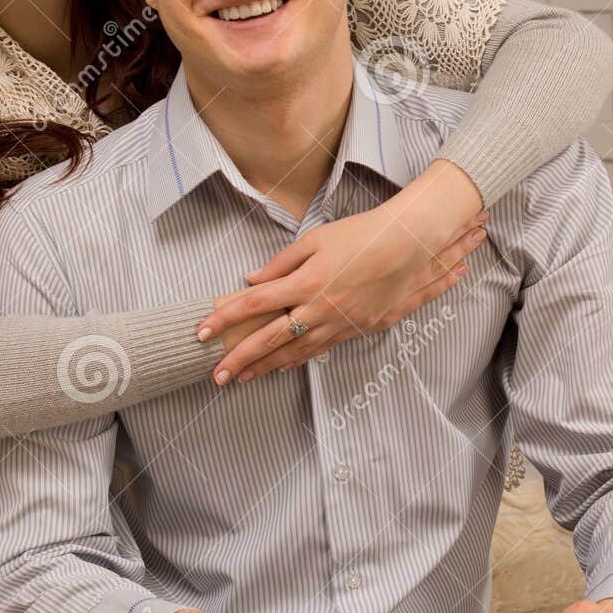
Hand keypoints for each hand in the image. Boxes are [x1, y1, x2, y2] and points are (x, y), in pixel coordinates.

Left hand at [196, 159, 489, 384]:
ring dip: (266, 366)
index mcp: (306, 282)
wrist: (409, 246)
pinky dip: (297, 360)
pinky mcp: (357, 330)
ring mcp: (339, 323)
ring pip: (295, 352)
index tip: (202, 332)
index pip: (255, 304)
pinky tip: (280, 367)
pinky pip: (320, 350)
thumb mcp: (315, 240)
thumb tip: (252, 281)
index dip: (226, 319)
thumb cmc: (361, 235)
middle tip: (217, 375)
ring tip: (242, 378)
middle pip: (270, 339)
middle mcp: (320, 308)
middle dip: (240, 359)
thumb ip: (281, 263)